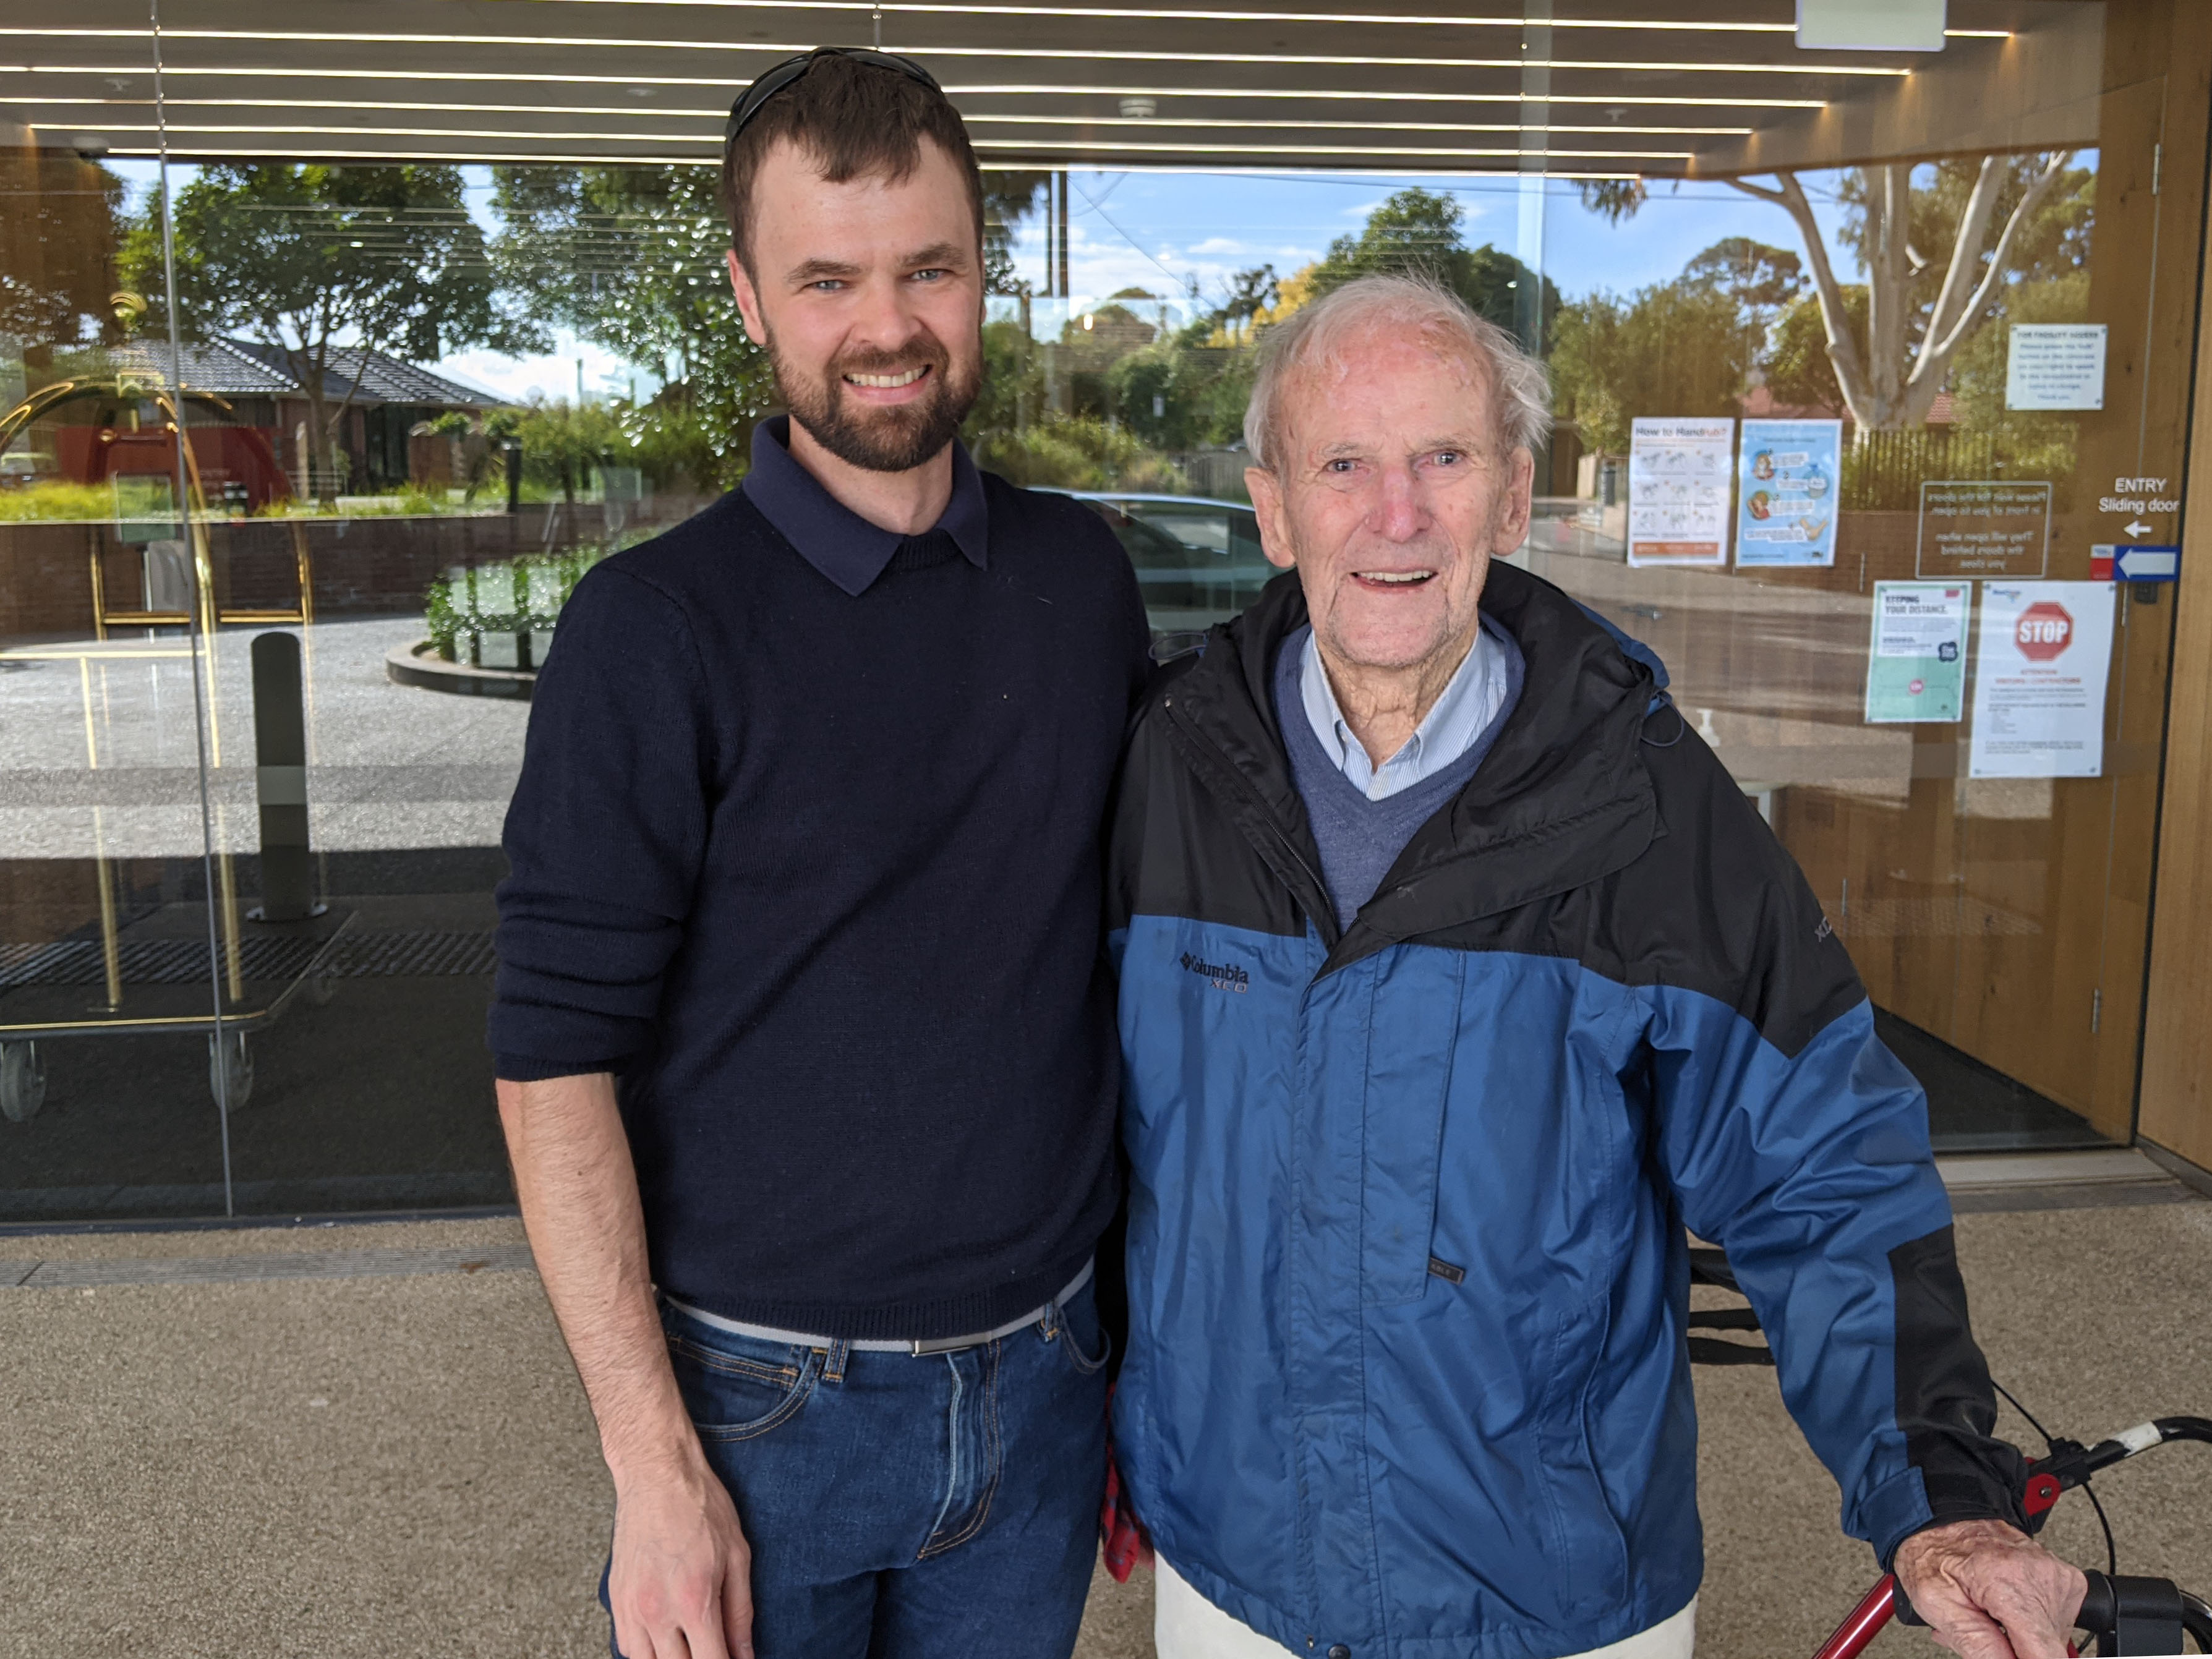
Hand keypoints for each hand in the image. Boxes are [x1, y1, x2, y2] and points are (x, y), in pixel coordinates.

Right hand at [607, 1452, 755, 1658]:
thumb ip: (740, 1612)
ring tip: (690, 1644)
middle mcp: (658, 1612)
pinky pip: (626, 1647)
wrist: (657, 1475)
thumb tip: (746, 1653)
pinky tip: (664, 1641)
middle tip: (713, 1647)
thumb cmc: (701, 1507)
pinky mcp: (616, 1600)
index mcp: (695, 1601)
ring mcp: (632, 1608)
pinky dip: (646, 1652)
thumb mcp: (738, 1556)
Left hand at [1894, 1519, 2086, 1658]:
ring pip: (2051, 1638)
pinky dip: (2029, 1622)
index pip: (2047, 1655)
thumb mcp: (1936, 1603)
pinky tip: (2003, 1607)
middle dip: (2013, 1650)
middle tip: (1980, 1627)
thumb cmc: (1932, 1553)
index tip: (2004, 1653)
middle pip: (2046, 1650)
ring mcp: (2058, 1576)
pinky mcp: (2064, 1579)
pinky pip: (2055, 1620)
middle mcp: (2044, 1577)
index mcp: (2013, 1584)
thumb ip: (1977, 1646)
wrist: (1939, 1518)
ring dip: (2019, 1637)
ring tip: (1987, 1614)